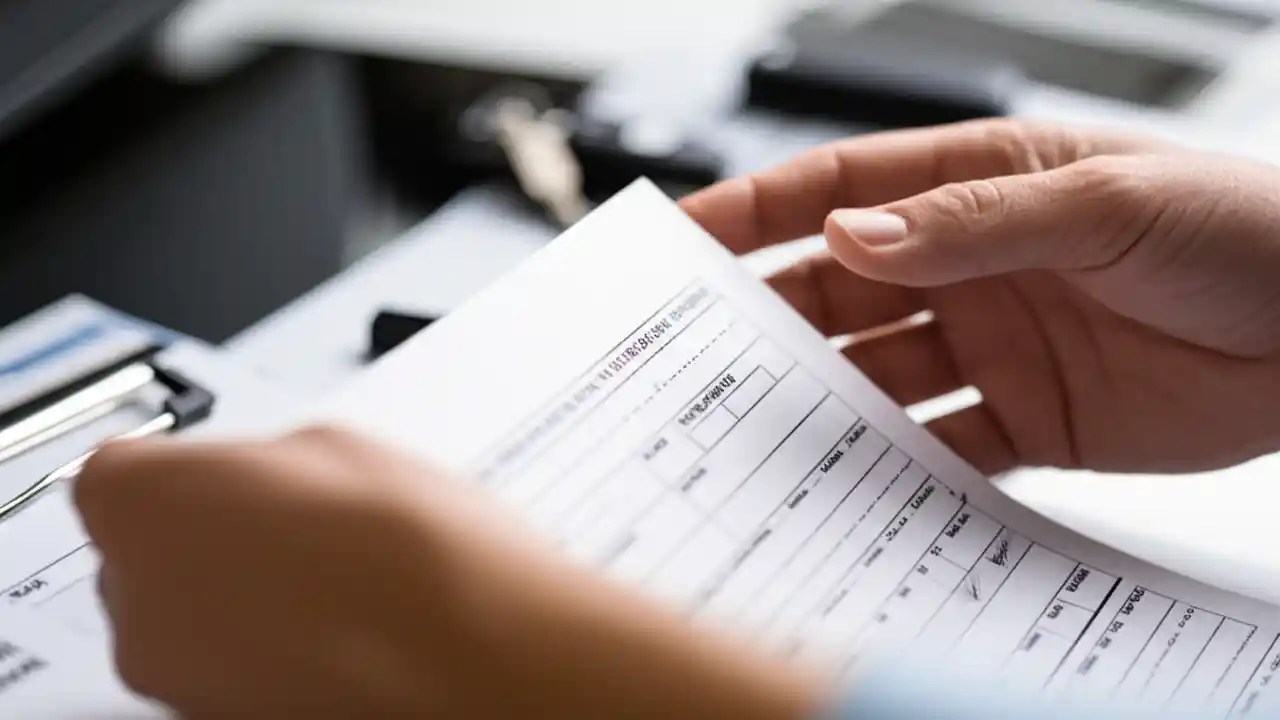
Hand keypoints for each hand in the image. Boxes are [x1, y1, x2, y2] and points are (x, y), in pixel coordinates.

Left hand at [76, 426, 825, 717]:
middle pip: (154, 551)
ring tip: (343, 580)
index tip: (235, 473)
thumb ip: (267, 457)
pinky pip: (230, 668)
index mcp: (142, 505)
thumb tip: (265, 475)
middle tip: (304, 523)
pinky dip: (272, 650)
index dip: (190, 469)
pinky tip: (349, 630)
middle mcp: (136, 603)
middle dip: (217, 533)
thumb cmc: (415, 557)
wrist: (480, 666)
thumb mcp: (339, 445)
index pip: (123, 471)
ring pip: (195, 615)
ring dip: (247, 594)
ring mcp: (175, 680)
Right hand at [682, 119, 1279, 474]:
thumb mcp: (1103, 205)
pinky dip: (895, 464)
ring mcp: (993, 345)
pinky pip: (939, 444)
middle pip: (839, 291)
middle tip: (700, 352)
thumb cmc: (1240, 231)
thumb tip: (850, 238)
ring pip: (876, 374)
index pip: (842, 192)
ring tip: (761, 429)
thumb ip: (972, 223)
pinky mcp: (1026, 420)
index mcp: (980, 186)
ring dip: (823, 399)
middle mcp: (972, 265)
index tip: (684, 236)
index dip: (757, 211)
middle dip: (769, 318)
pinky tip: (857, 481)